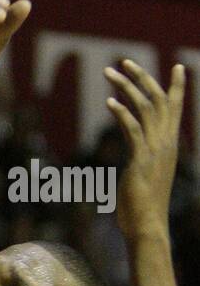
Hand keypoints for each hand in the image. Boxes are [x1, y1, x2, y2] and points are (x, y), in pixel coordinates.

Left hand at [105, 59, 184, 238]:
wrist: (147, 225)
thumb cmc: (142, 204)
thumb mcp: (144, 174)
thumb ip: (142, 158)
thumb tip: (136, 153)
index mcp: (169, 145)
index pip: (176, 109)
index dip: (177, 87)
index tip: (177, 66)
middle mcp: (166, 143)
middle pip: (159, 100)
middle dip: (143, 78)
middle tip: (125, 61)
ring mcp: (155, 150)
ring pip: (145, 108)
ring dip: (127, 88)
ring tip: (109, 72)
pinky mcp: (141, 159)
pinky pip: (133, 129)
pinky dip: (122, 113)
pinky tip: (109, 102)